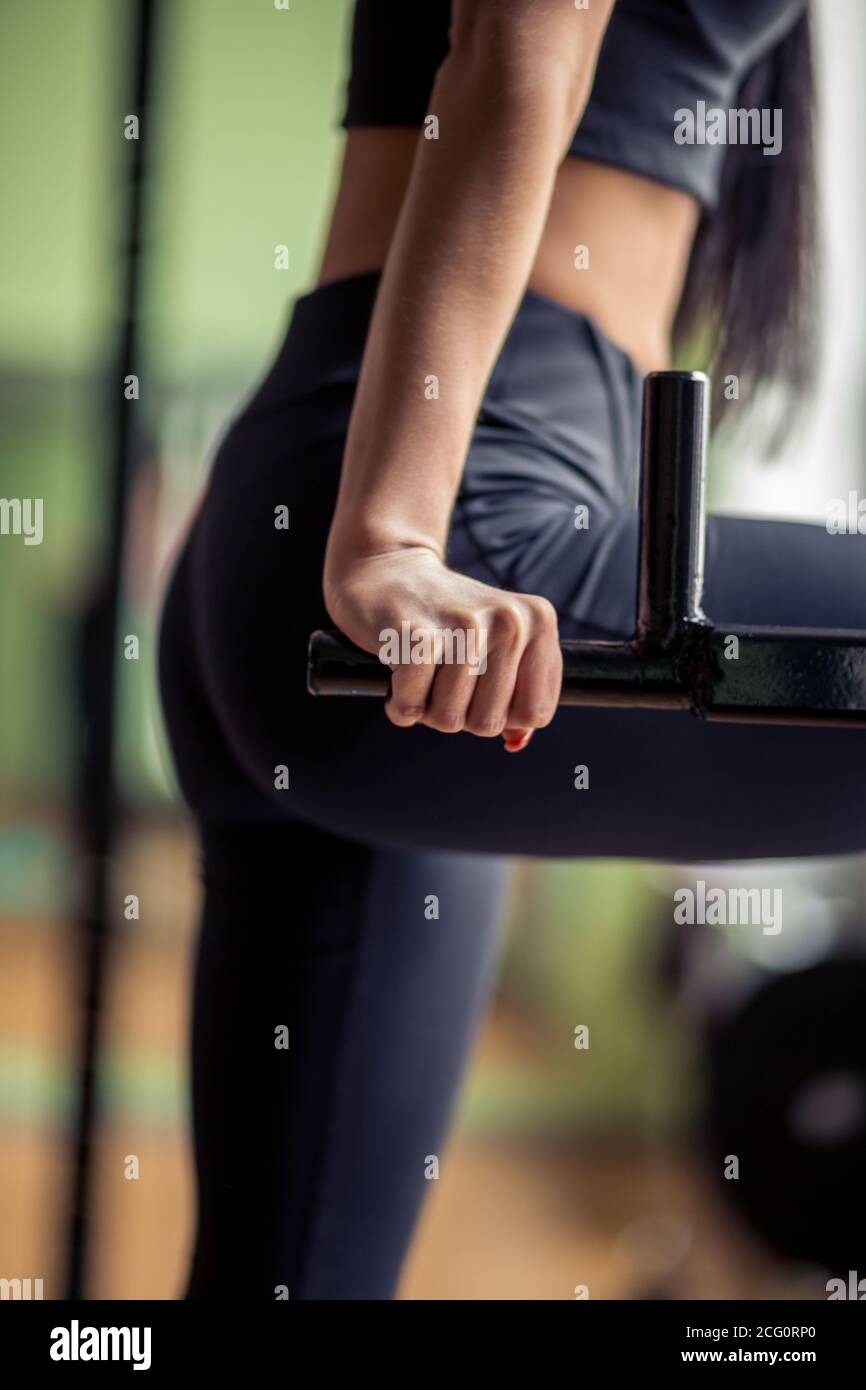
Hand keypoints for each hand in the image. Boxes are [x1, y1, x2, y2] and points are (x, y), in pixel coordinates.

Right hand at [323, 546, 561, 747]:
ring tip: (422, 673)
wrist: (385, 568)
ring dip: (426, 709)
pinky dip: (400, 705)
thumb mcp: (498, 645)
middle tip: (442, 679)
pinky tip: (398, 678)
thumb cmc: (445, 619)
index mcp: (538, 621)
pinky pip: (412, 707)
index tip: (479, 688)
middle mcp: (509, 620)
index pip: (534, 713)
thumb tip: (517, 742)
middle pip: (489, 723)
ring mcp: (465, 626)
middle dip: (459, 714)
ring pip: (450, 719)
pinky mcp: (417, 636)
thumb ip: (519, 695)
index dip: (501, 715)